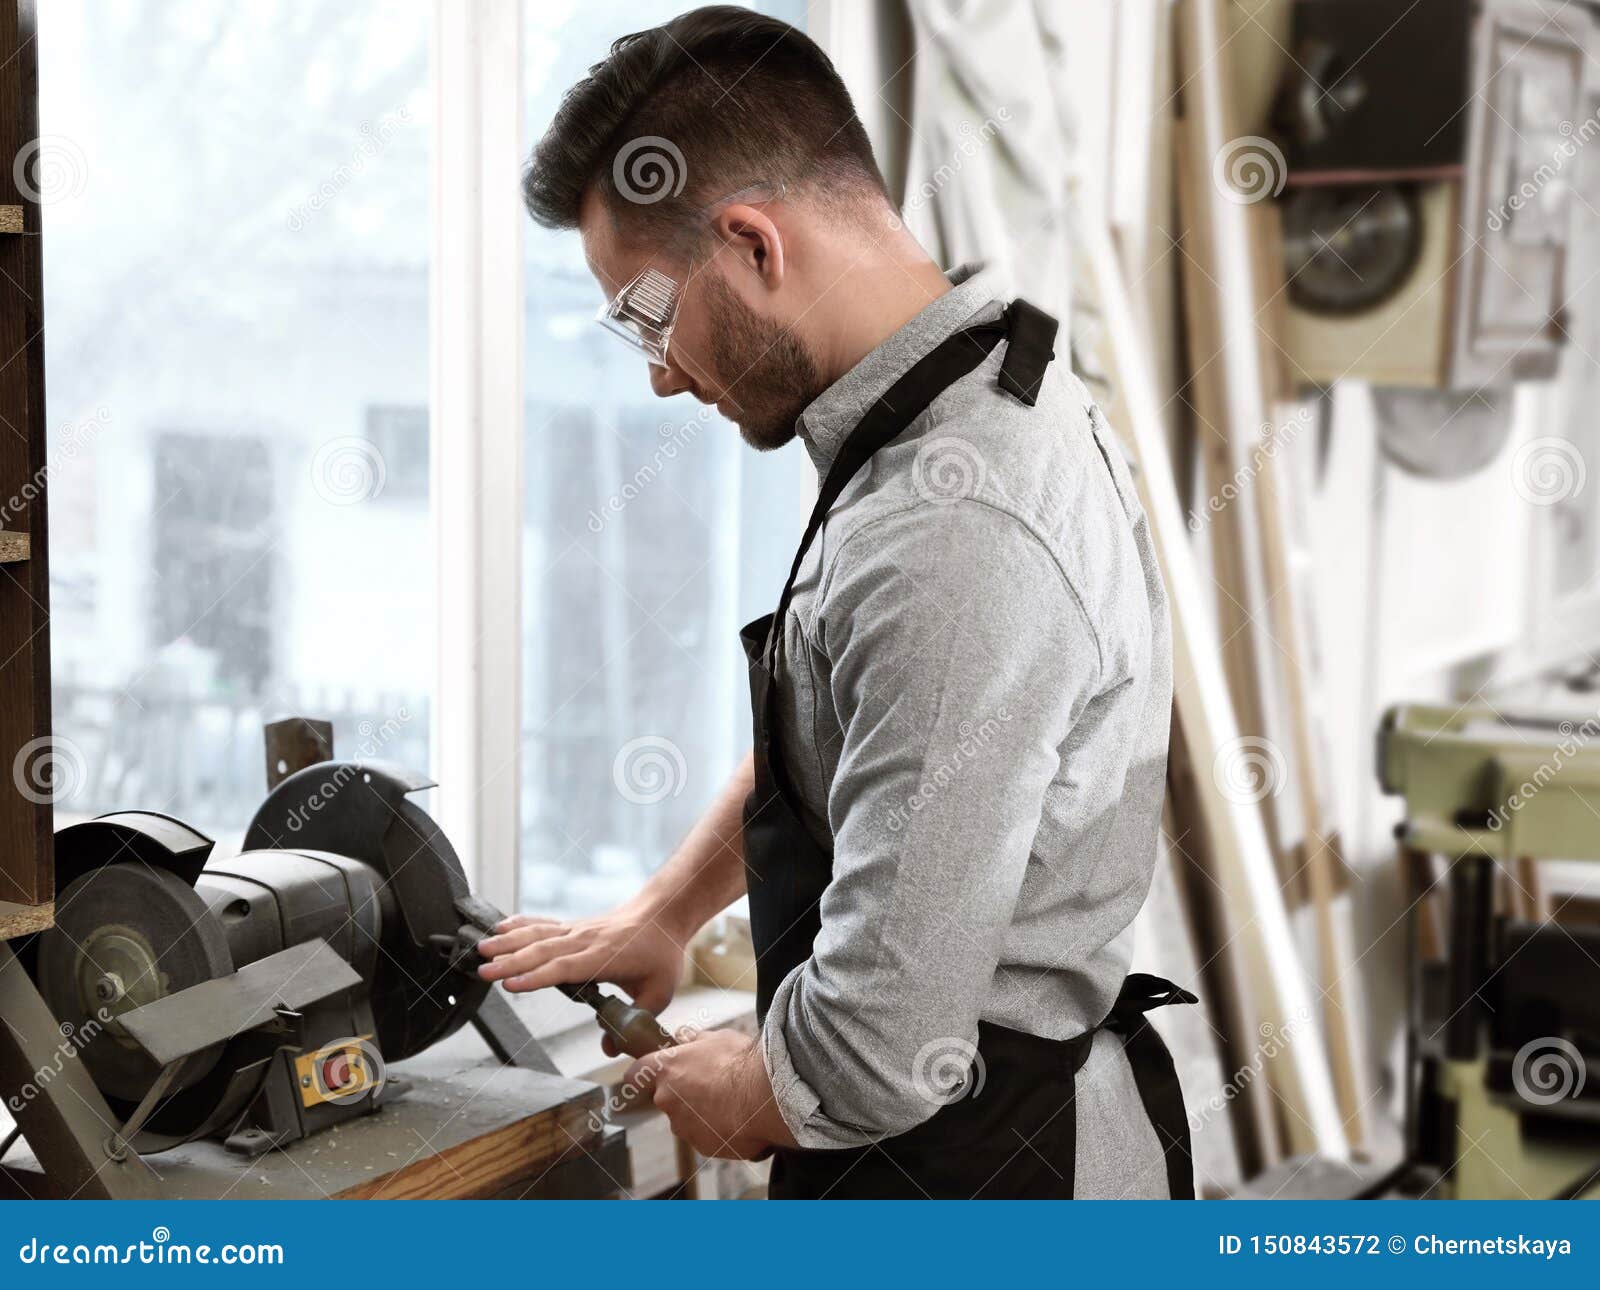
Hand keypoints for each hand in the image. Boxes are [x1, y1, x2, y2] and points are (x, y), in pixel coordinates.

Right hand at [476, 902, 687, 1042]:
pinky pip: (543, 924)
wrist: (663, 914)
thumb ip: (634, 1021)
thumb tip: (609, 1048)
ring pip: (538, 934)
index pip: (565, 968)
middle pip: (543, 951)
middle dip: (511, 961)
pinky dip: (520, 923)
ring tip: (481, 947)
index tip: (512, 985)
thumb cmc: (661, 953)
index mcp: (604, 958)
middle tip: (483, 971)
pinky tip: (500, 926)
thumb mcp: (659, 993)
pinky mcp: (573, 927)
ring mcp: (577, 931)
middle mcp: (585, 941)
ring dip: (508, 941)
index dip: (538, 976)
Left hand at [621, 1028, 797, 1160]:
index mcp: (666, 1069)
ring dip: (703, 1113)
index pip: (636, 1073)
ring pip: (688, 1119)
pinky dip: (718, 1130)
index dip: (640, 1074)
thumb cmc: (739, 1063)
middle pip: (668, 1097)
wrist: (763, 1097)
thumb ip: (696, 1040)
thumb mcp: (718, 1038)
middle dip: (686, 1092)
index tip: (644, 1076)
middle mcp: (668, 1099)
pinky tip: (738, 1119)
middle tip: (713, 1084)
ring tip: (731, 1102)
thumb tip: (686, 1038)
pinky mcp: (701, 1146)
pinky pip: (706, 1136)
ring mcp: (683, 1126)